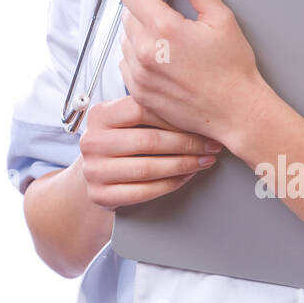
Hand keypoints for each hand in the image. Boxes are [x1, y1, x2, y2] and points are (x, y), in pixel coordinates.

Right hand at [78, 94, 222, 209]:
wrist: (95, 173)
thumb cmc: (119, 142)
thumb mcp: (125, 120)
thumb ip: (149, 109)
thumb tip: (195, 107)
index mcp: (99, 115)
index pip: (140, 109)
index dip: (174, 117)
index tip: (201, 121)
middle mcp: (92, 142)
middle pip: (148, 141)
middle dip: (187, 143)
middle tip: (211, 144)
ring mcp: (94, 171)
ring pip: (147, 168)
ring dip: (183, 165)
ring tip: (203, 160)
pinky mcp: (101, 195)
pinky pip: (143, 192)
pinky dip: (170, 184)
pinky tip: (186, 176)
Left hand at [118, 0, 269, 155]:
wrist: (236, 111)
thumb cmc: (232, 68)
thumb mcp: (220, 17)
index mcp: (165, 29)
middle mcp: (146, 52)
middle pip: (127, 15)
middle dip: (145, 13)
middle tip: (171, 24)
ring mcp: (139, 75)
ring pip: (125, 40)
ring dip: (141, 37)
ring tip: (170, 47)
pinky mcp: (138, 92)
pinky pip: (126, 64)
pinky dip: (139, 60)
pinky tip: (163, 64)